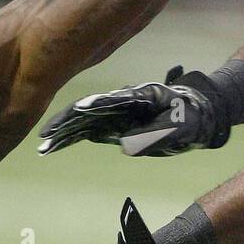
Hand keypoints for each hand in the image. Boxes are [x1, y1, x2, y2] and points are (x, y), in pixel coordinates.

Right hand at [38, 66, 227, 157]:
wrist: (201, 114)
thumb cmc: (193, 117)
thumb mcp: (181, 126)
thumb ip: (155, 136)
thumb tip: (123, 147)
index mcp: (135, 97)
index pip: (101, 104)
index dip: (80, 113)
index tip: (64, 123)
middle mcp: (122, 103)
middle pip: (86, 111)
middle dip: (64, 124)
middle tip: (43, 139)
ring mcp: (118, 114)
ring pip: (85, 121)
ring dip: (65, 133)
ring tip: (44, 146)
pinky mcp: (118, 125)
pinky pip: (92, 130)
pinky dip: (74, 137)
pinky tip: (57, 144)